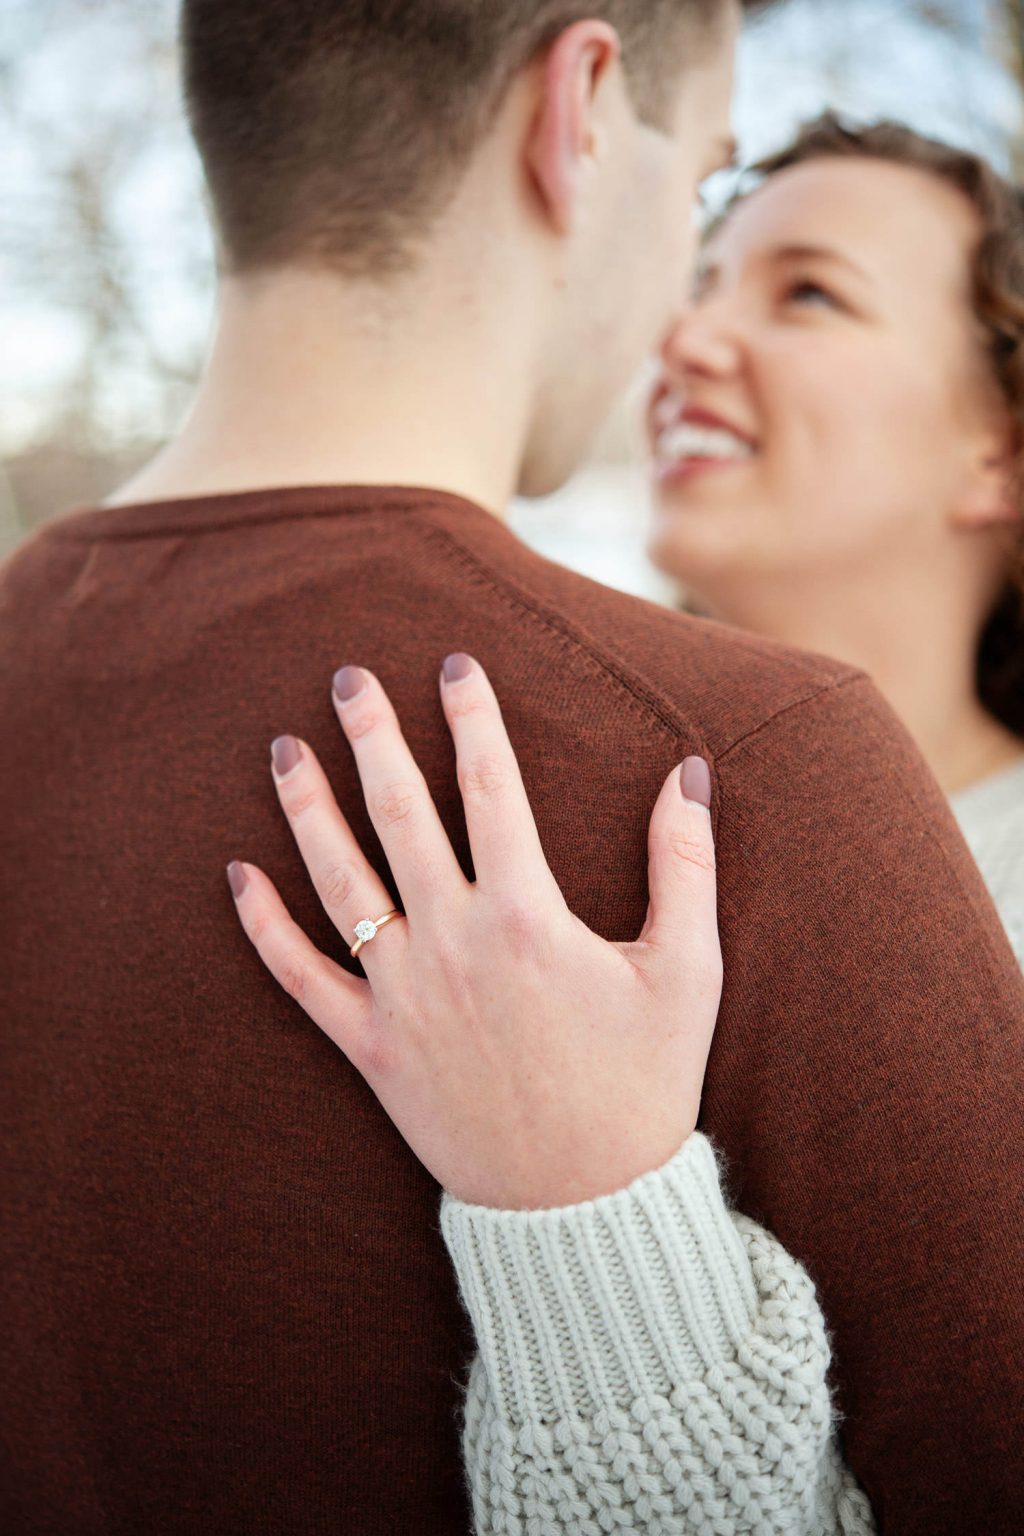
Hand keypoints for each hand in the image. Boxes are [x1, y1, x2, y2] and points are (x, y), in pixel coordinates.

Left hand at [228, 654, 721, 1209]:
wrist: (583, 1208)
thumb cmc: (642, 1085)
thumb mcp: (687, 972)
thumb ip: (684, 864)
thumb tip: (689, 772)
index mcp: (528, 917)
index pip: (492, 786)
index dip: (473, 716)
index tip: (457, 664)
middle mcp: (453, 943)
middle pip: (400, 814)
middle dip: (371, 736)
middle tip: (347, 678)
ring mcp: (402, 995)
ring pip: (339, 880)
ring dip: (306, 808)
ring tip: (284, 748)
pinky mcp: (370, 1048)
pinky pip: (301, 978)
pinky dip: (263, 928)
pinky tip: (236, 878)